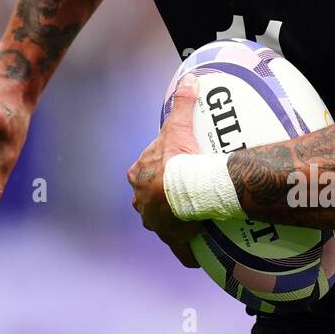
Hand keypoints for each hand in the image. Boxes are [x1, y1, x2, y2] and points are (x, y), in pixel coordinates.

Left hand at [127, 76, 202, 267]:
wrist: (188, 189)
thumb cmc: (179, 159)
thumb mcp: (178, 127)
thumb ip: (182, 103)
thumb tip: (189, 78)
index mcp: (139, 175)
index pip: (143, 173)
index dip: (157, 171)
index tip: (173, 171)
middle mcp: (141, 201)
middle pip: (149, 199)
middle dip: (162, 199)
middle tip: (184, 196)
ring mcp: (154, 221)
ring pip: (160, 222)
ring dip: (173, 222)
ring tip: (192, 219)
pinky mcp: (171, 237)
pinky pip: (179, 249)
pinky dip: (187, 252)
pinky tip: (196, 255)